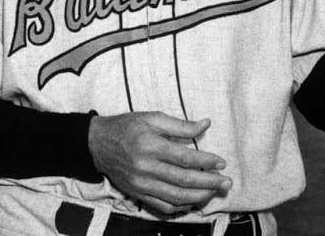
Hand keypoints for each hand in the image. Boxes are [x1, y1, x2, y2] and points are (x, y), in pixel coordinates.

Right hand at [88, 112, 231, 214]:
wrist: (97, 144)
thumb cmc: (127, 127)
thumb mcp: (152, 118)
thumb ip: (180, 125)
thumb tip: (206, 124)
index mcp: (150, 145)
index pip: (184, 158)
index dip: (206, 162)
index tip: (221, 162)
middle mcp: (145, 168)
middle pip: (183, 180)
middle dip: (209, 183)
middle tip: (227, 182)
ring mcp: (141, 184)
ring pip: (176, 197)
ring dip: (199, 197)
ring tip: (215, 192)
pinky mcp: (138, 194)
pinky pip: (163, 206)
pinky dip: (181, 206)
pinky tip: (194, 200)